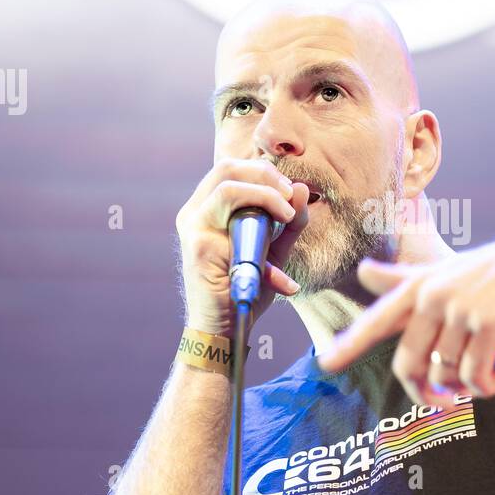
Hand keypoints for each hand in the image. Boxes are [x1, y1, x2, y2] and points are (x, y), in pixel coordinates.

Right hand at [175, 158, 311, 336]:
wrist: (227, 327)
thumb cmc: (247, 289)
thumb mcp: (274, 251)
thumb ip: (288, 223)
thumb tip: (301, 188)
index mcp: (207, 209)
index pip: (233, 170)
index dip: (265, 172)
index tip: (290, 192)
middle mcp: (195, 212)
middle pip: (227, 167)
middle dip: (266, 175)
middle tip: (290, 195)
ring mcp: (193, 226)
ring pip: (228, 184)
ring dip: (266, 192)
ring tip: (288, 213)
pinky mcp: (198, 244)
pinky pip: (232, 213)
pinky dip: (263, 212)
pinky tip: (282, 225)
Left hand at [317, 229, 494, 404]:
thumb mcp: (445, 271)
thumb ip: (402, 279)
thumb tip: (362, 271)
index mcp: (420, 286)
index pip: (377, 319)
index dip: (350, 343)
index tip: (326, 363)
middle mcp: (433, 297)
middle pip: (409, 362)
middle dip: (425, 392)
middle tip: (444, 402)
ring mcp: (459, 310)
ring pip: (445, 373)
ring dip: (466, 389)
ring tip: (485, 380)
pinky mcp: (488, 326)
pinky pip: (474, 377)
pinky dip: (486, 387)